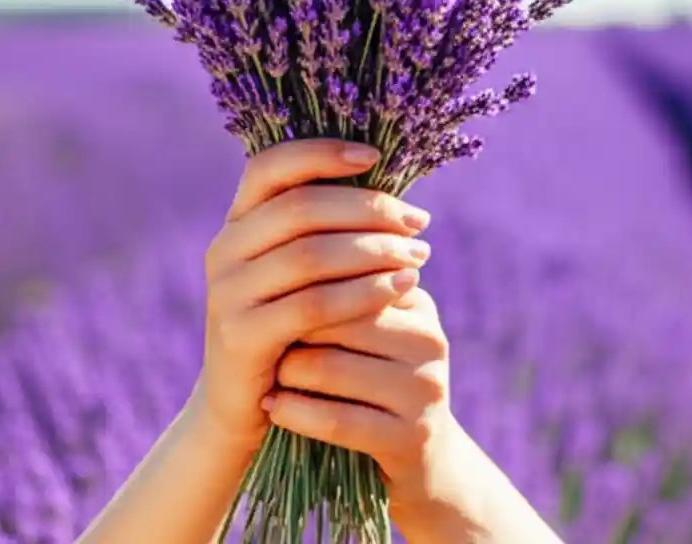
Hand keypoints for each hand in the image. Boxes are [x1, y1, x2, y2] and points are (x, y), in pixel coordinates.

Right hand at [188, 138, 433, 451]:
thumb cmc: (292, 327)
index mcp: (238, 222)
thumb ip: (332, 232)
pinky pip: (313, 306)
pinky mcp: (242, 337)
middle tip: (419, 224)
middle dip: (368, 210)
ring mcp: (228, 294)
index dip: (322, 153)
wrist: (246, 405)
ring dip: (374, 251)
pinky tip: (402, 290)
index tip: (376, 156)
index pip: (271, 166)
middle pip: (301, 208)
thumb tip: (398, 200)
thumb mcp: (305, 273)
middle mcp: (225, 250)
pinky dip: (364, 293)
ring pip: (310, 255)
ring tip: (420, 257)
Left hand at [266, 288, 559, 542]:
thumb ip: (341, 286)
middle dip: (292, 326)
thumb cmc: (376, 384)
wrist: (423, 462)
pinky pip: (337, 420)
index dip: (303, 284)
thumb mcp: (372, 331)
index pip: (351, 275)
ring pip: (331, 368)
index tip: (267, 293)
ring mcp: (424, 391)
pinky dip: (296, 412)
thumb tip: (282, 228)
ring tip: (270, 373)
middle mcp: (429, 342)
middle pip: (339, 318)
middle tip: (262, 334)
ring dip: (288, 371)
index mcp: (419, 305)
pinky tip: (273, 408)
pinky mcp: (410, 438)